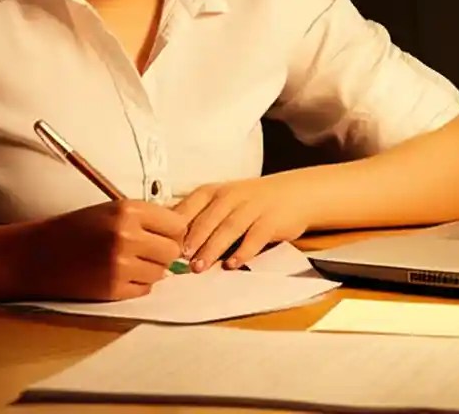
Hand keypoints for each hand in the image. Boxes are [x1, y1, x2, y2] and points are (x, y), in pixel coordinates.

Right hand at [17, 200, 187, 300]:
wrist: (38, 255)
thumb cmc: (76, 230)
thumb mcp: (111, 210)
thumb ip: (146, 218)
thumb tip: (182, 234)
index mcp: (128, 210)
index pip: (178, 224)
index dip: (173, 232)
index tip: (165, 235)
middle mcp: (127, 235)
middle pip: (173, 250)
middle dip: (164, 253)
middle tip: (146, 251)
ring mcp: (121, 264)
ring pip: (162, 273)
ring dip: (150, 270)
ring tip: (126, 262)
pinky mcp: (114, 288)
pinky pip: (145, 289)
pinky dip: (137, 285)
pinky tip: (117, 275)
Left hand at [173, 176, 311, 271]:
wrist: (295, 193)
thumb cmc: (252, 201)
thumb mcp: (223, 200)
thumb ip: (198, 216)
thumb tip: (165, 236)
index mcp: (214, 192)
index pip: (190, 206)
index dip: (176, 225)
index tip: (164, 243)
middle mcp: (232, 196)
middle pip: (208, 219)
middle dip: (192, 240)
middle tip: (178, 259)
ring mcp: (253, 208)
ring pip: (228, 228)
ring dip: (212, 248)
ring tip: (199, 267)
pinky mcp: (271, 221)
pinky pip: (255, 238)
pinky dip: (243, 252)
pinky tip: (232, 265)